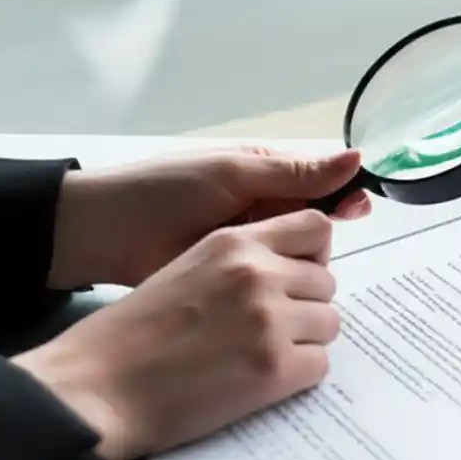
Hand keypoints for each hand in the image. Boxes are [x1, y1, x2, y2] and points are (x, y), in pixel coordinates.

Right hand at [13, 210, 339, 459]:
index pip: (315, 227)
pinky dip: (298, 375)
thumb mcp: (186, 266)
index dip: (313, 255)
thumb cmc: (132, 333)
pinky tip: (260, 380)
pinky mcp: (275, 368)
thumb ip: (239, 261)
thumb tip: (288, 271)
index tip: (296, 277)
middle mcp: (259, 273)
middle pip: (326, 281)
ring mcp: (270, 320)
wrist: (99, 386)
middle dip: (306, 305)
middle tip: (271, 327)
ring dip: (305, 341)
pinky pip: (319, 365)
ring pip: (330, 323)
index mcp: (235, 242)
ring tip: (262, 354)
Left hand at [48, 146, 370, 288]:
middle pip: (316, 230)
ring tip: (299, 279)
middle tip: (316, 252)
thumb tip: (358, 158)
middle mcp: (265, 216)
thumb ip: (294, 174)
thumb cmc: (165, 189)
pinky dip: (283, 296)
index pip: (322, 188)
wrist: (103, 233)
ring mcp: (252, 254)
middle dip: (323, 241)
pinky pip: (272, 291)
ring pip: (298, 264)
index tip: (357, 210)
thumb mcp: (233, 174)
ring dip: (304, 271)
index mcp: (267, 180)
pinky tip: (290, 301)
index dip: (343, 199)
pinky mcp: (236, 288)